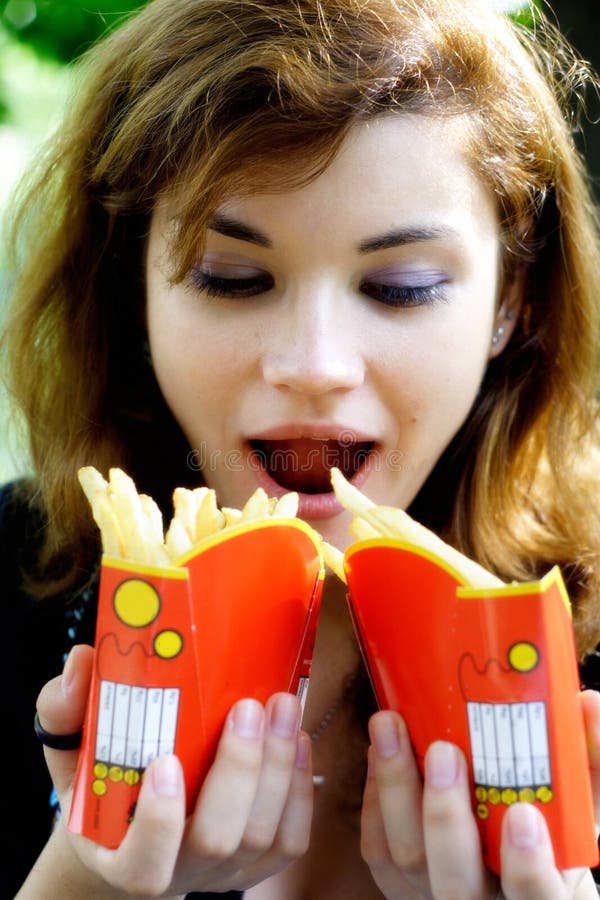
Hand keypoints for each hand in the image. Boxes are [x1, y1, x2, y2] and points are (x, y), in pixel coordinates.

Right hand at [24, 644, 312, 897]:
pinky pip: (291, 837)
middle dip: (239, 771)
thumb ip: (65, 708)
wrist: (133, 825)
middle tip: (247, 708)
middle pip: (218, 841)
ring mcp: (224, 871)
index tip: (166, 760)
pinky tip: (297, 738)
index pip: (142, 864)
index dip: (159, 822)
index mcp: (120, 854)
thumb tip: (82, 659)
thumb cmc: (102, 780)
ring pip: (263, 835)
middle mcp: (178, 871)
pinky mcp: (260, 861)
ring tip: (282, 706)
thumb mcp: (71, 747)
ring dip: (279, 767)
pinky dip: (300, 787)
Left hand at [361, 691, 599, 899]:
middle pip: (454, 884)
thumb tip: (588, 702)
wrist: (514, 889)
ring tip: (389, 727)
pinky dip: (376, 798)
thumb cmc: (552, 845)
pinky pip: (378, 851)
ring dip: (394, 790)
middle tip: (444, 752)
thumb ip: (587, 765)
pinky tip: (378, 752)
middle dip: (444, 816)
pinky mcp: (400, 887)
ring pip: (405, 860)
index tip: (522, 813)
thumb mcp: (581, 816)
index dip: (528, 867)